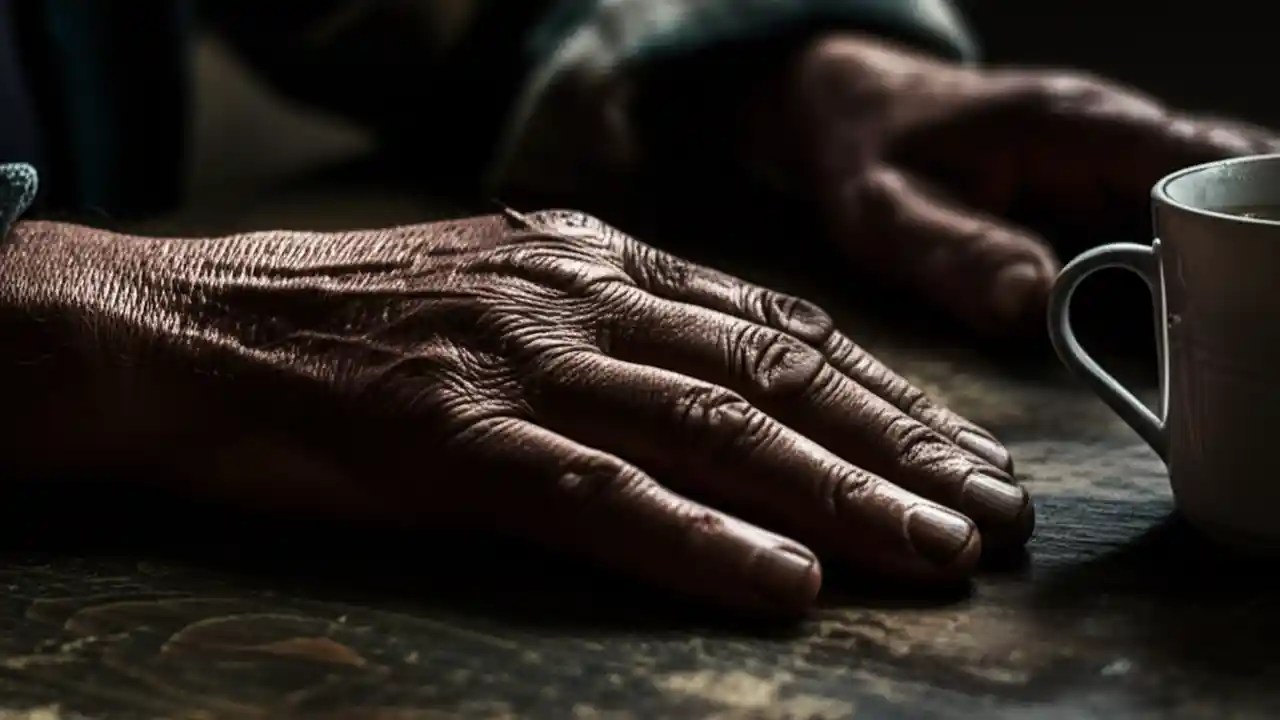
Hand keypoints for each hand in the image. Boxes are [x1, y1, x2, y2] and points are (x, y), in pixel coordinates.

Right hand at [0, 211, 1029, 615]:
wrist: (196, 326)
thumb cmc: (355, 319)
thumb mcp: (506, 289)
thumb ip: (618, 322)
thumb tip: (734, 375)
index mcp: (597, 262)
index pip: (779, 329)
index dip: (887, 395)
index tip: (966, 451)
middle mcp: (578, 299)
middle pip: (776, 376)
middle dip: (901, 448)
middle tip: (996, 513)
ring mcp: (520, 365)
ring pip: (715, 430)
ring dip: (840, 494)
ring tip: (938, 553)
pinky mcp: (452, 439)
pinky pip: (597, 495)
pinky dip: (697, 541)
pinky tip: (782, 582)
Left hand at [745, 35, 1279, 334]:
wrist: (860, 109)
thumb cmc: (870, 155)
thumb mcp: (886, 215)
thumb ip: (956, 254)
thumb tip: (1034, 303)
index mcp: (1074, 128)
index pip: (1201, 163)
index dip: (1244, 222)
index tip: (1256, 291)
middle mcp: (1115, 130)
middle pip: (1234, 177)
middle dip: (1256, 242)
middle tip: (1256, 323)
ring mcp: (1119, 151)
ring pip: (1222, 188)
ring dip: (1241, 246)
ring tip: (1247, 322)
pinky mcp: (1109, 178)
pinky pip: (1187, 204)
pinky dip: (1211, 245)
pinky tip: (1211, 301)